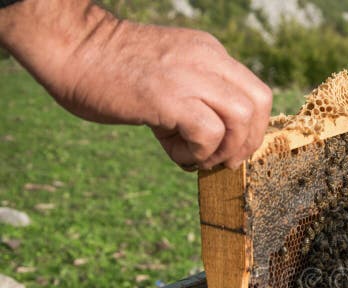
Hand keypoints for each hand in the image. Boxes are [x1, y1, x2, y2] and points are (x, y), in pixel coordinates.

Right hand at [0, 0, 271, 169]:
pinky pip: (209, 132)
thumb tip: (213, 148)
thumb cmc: (111, 71)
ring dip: (225, 149)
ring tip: (196, 157)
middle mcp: (206, 59)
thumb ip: (196, 102)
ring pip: (242, 116)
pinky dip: (200, 153)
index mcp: (210, 53)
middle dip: (248, 142)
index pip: (257, 93)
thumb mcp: (169, 78)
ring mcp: (188, 75)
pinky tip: (175, 152)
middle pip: (260, 103)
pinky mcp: (168, 97)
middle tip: (220, 159)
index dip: (252, 129)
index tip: (229, 148)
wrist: (69, 49)